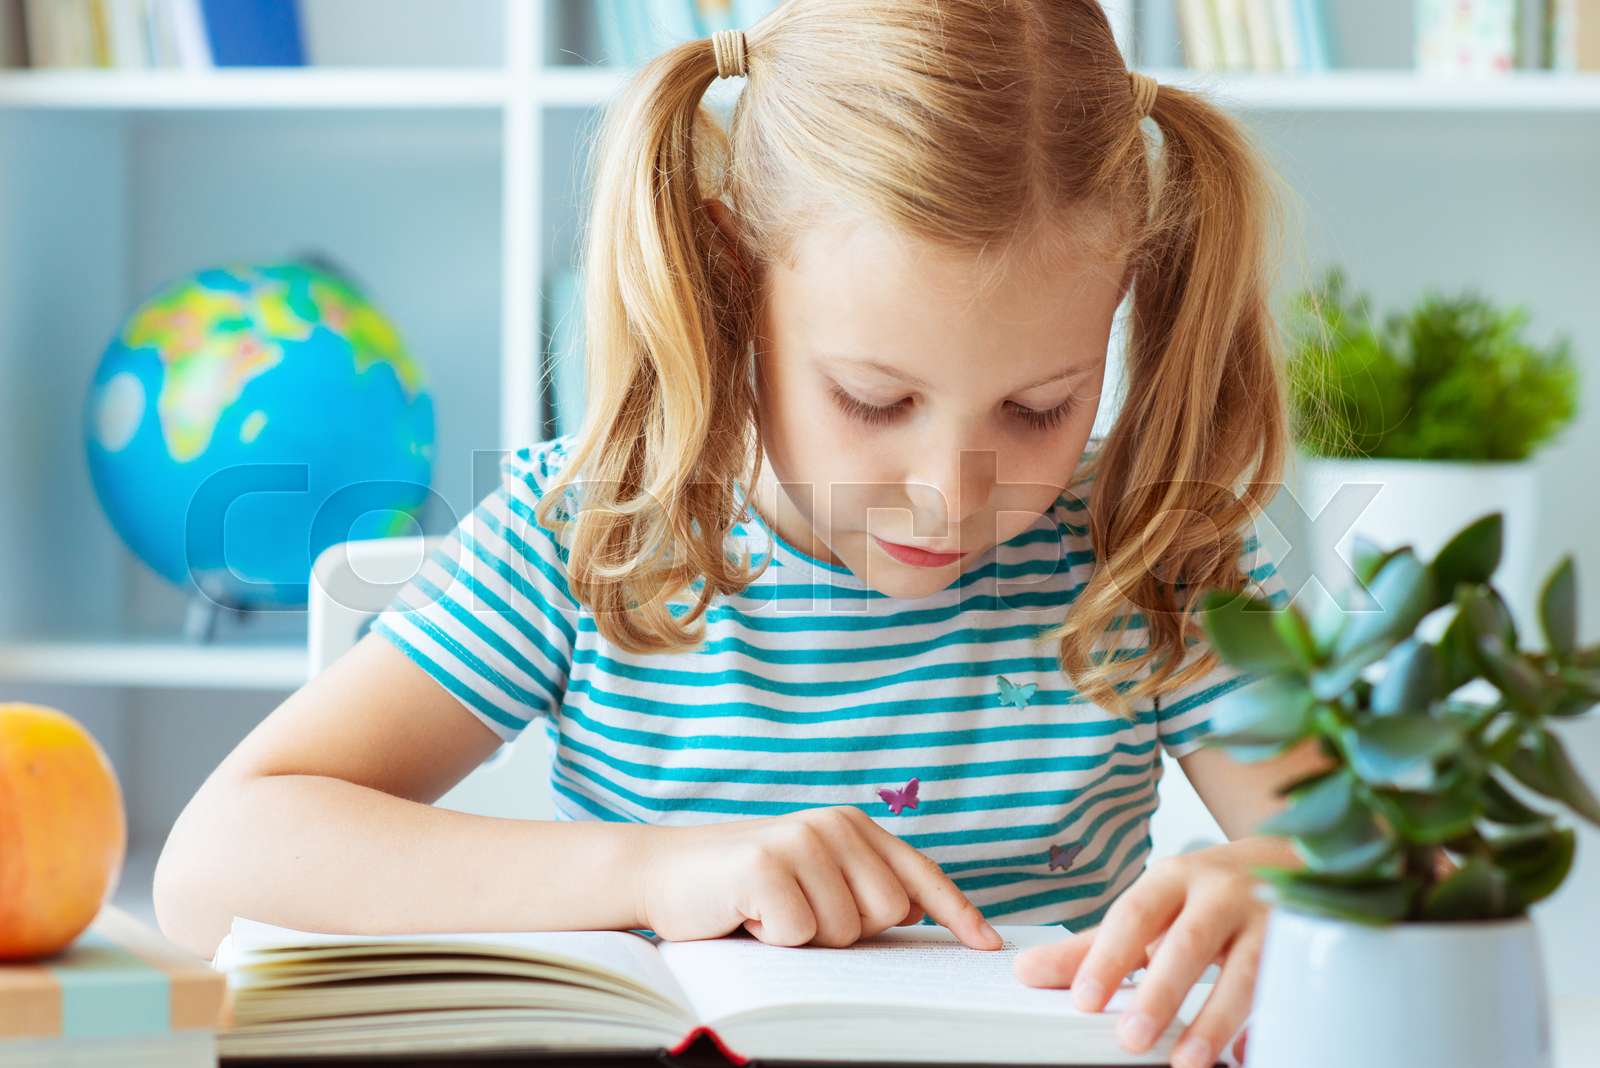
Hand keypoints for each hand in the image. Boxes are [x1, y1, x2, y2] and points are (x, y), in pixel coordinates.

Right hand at [633, 805, 1002, 949]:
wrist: (664, 872)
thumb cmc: (746, 890)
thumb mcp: (814, 880)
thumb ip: (863, 889)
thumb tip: (925, 918)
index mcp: (852, 827)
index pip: (919, 875)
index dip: (957, 913)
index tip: (987, 945)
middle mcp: (833, 825)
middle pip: (885, 914)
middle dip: (845, 933)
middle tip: (796, 914)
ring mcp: (800, 840)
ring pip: (844, 932)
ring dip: (804, 939)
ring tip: (767, 913)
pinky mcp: (766, 865)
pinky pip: (799, 935)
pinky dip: (772, 940)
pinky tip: (746, 915)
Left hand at [1012, 838, 1295, 1067]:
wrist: (1294, 857)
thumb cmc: (1208, 893)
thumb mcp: (1152, 909)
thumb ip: (1094, 945)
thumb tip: (1027, 973)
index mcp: (1174, 878)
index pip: (1134, 914)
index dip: (1108, 956)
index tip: (1084, 1000)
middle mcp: (1222, 892)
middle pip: (1189, 941)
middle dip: (1161, 991)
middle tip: (1131, 1038)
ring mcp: (1270, 917)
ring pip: (1246, 969)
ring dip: (1216, 1018)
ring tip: (1188, 1061)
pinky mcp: (1307, 944)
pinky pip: (1288, 987)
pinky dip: (1267, 1024)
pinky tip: (1247, 1055)